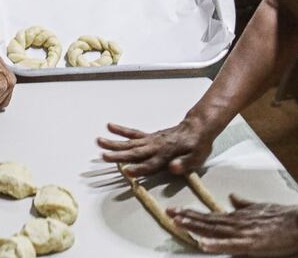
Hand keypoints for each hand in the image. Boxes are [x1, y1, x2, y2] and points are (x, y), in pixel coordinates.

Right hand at [97, 118, 214, 176]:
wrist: (198, 127)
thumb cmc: (198, 145)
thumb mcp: (197, 157)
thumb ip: (185, 164)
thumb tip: (173, 168)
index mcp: (166, 154)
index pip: (150, 164)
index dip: (138, 168)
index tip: (125, 170)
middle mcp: (155, 146)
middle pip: (135, 152)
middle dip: (118, 155)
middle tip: (103, 156)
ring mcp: (151, 140)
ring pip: (130, 142)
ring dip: (114, 142)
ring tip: (98, 141)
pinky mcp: (150, 136)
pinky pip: (133, 133)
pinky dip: (121, 130)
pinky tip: (110, 127)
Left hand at [170, 196, 297, 255]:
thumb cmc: (281, 216)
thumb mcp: (258, 207)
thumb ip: (243, 204)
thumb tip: (232, 196)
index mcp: (236, 216)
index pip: (208, 215)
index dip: (191, 213)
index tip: (175, 210)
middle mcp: (235, 223)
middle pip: (206, 220)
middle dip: (186, 217)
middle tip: (167, 213)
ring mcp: (242, 233)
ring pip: (213, 229)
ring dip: (195, 226)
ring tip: (178, 223)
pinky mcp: (250, 243)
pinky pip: (229, 245)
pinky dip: (215, 244)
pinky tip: (202, 243)